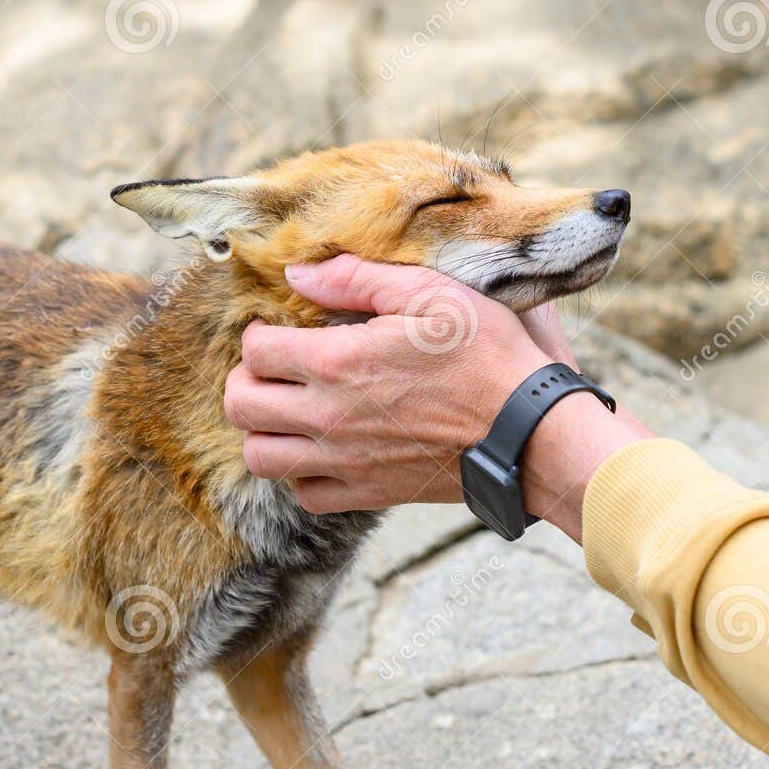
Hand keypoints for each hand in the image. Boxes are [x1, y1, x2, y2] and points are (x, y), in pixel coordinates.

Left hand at [224, 254, 640, 526]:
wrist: (528, 430)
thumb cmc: (486, 355)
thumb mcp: (431, 292)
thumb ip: (356, 278)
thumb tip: (298, 274)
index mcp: (337, 362)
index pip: (254, 351)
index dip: (259, 335)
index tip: (281, 330)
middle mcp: (328, 417)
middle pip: (240, 407)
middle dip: (246, 381)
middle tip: (273, 369)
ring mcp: (344, 460)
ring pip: (260, 456)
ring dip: (264, 430)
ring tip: (289, 410)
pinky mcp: (367, 492)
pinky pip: (304, 494)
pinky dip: (301, 473)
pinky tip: (322, 448)